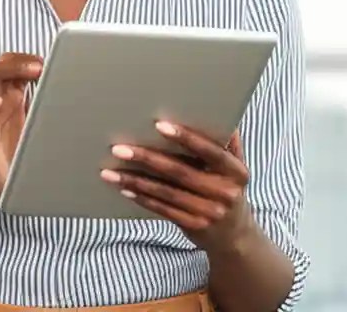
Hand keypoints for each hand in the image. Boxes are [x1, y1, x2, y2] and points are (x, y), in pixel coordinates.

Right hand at [0, 53, 42, 202]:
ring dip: (8, 69)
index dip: (31, 58)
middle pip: (4, 64)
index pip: (17, 64)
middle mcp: (0, 98)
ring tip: (28, 73)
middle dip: (22, 60)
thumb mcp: (40, 130)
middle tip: (42, 65)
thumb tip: (82, 100)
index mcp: (15, 96)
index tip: (52, 60)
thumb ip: (51, 112)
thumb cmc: (20, 155)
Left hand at [100, 122, 257, 252]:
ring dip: (136, 181)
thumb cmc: (228, 190)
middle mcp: (225, 192)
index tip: (159, 125)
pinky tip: (124, 189)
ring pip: (167, 193)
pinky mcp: (195, 226)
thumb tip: (218, 109)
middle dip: (147, 158)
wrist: (235, 236)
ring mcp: (210, 212)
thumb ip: (227, 143)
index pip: (211, 151)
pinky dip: (143, 199)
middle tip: (119, 148)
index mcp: (236, 171)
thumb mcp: (235, 168)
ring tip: (109, 172)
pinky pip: (164, 210)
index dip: (186, 138)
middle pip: (181, 172)